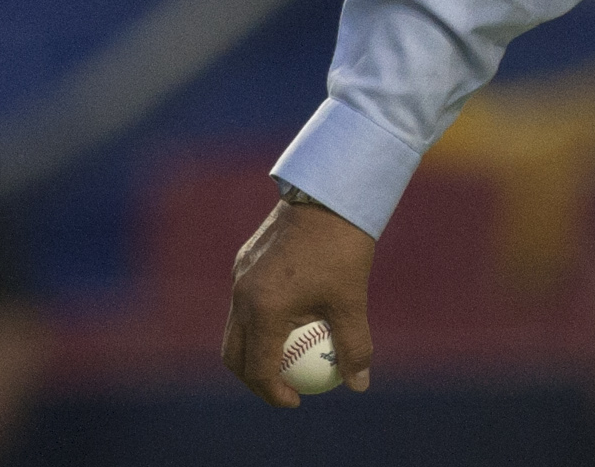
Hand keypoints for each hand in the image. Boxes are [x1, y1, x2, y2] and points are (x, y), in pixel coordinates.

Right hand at [223, 199, 375, 405]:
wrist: (328, 193)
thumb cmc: (343, 247)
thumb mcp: (352, 299)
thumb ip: (354, 345)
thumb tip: (359, 384)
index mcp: (264, 310)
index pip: (259, 369)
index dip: (274, 393)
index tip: (295, 401)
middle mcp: (242, 295)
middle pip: (235, 354)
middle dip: (254, 379)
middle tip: (282, 387)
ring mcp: (239, 276)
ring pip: (235, 328)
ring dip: (253, 349)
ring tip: (283, 357)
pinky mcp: (243, 260)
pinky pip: (243, 301)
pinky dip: (256, 320)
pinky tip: (287, 318)